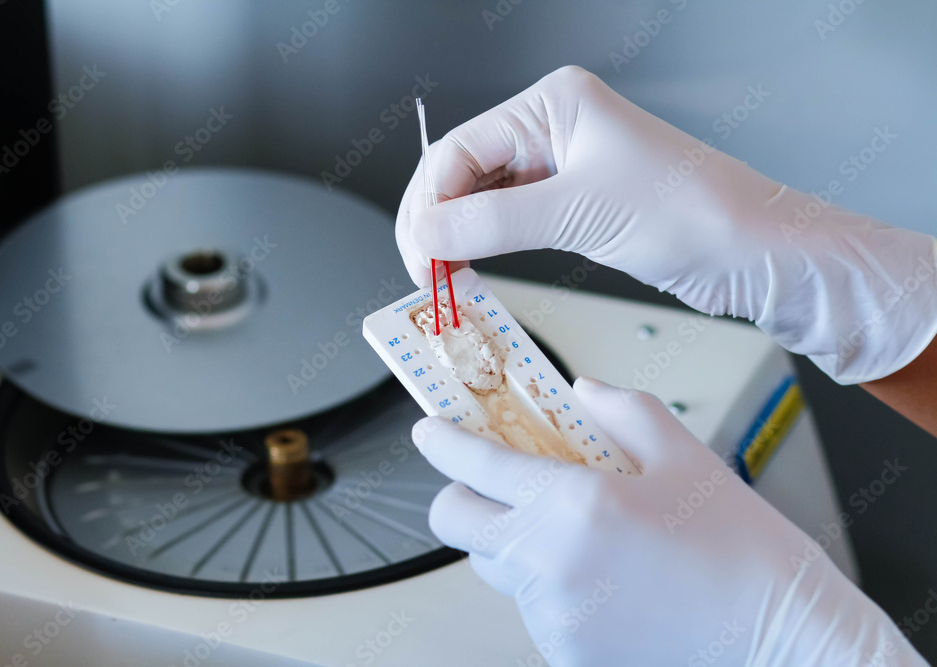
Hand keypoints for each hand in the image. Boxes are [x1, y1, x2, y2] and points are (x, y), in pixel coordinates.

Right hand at [396, 65, 936, 383]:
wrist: (753, 252)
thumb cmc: (693, 214)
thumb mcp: (577, 214)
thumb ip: (490, 222)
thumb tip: (425, 234)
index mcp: (555, 104)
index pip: (460, 148)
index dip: (428, 204)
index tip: (416, 255)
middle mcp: (555, 127)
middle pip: (464, 171)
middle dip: (437, 220)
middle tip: (423, 272)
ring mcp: (564, 165)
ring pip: (483, 197)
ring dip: (458, 235)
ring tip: (443, 276)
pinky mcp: (575, 202)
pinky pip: (510, 218)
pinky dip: (486, 244)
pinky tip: (473, 267)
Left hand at [412, 378, 924, 665]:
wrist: (785, 640)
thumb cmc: (744, 554)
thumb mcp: (684, 456)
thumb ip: (620, 409)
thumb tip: (580, 393)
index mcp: (574, 504)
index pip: (474, 462)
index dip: (441, 439)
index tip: (429, 428)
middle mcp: (549, 562)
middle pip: (454, 521)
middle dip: (464, 492)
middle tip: (501, 479)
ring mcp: (551, 614)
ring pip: (493, 563)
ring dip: (512, 538)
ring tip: (576, 528)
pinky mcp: (564, 650)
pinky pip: (531, 603)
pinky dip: (548, 581)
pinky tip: (604, 572)